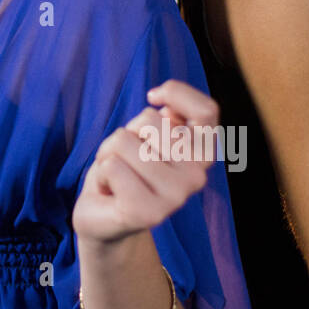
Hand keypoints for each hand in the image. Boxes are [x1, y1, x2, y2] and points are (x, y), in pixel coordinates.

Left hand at [73, 80, 218, 245]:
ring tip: (116, 174)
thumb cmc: (126, 168)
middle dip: (126, 132)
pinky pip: (112, 165)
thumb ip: (166, 116)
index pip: (207, 110)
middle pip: (149, 120)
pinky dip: (102, 172)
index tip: (154, 97)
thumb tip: (164, 102)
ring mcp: (176, 197)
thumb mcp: (146, 135)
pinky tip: (111, 190)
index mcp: (203, 156)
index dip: (177, 92)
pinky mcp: (149, 213)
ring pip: (124, 141)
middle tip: (126, 160)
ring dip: (109, 153)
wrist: (104, 216)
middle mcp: (197, 177)